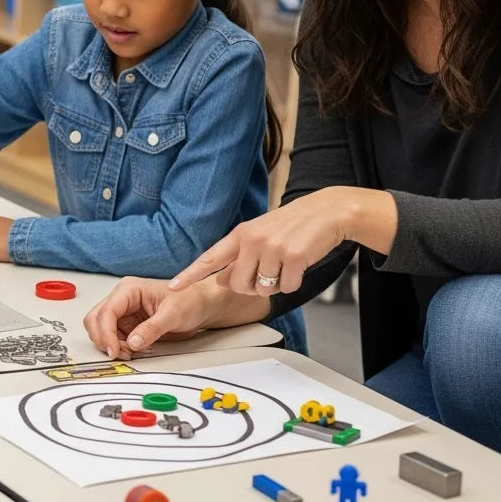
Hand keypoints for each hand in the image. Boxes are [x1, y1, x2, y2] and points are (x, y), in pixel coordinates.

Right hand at [82, 277, 207, 359]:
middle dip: (104, 339)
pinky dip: (119, 347)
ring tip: (131, 352)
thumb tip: (132, 343)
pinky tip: (135, 350)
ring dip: (112, 344)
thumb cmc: (189, 301)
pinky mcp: (128, 324)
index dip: (106, 333)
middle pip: (96, 319)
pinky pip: (114, 338)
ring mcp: (123, 312)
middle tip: (120, 354)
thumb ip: (151, 329)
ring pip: (101, 330)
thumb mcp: (172, 314)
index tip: (114, 351)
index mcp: (129, 290)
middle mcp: (122, 299)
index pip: (106, 312)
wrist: (201, 306)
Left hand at [170, 187, 382, 296]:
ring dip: (275, 285)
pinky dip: (294, 283)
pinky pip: (286, 288)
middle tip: (267, 273)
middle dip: (252, 288)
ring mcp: (273, 248)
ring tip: (285, 264)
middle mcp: (253, 240)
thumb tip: (221, 280)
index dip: (191, 274)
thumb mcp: (260, 235)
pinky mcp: (294, 257)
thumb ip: (239, 257)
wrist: (326, 212)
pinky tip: (299, 265)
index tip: (174, 286)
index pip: (210, 257)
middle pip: (239, 285)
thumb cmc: (291, 225)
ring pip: (263, 290)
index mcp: (240, 234)